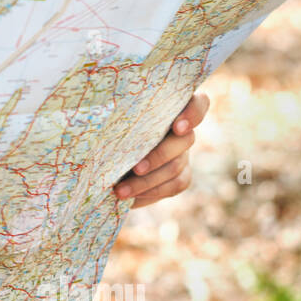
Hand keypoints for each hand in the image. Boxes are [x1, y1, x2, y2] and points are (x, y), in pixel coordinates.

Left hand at [113, 91, 209, 209]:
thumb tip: (102, 115)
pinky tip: (130, 198)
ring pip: (176, 167)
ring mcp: (183, 153)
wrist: (105, 158)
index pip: (198, 102)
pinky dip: (151, 192)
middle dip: (160, 155)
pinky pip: (175, 186)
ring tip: (120, 190)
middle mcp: (182, 129)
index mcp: (169, 106)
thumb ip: (113, 115)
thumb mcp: (108, 118)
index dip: (194, 113)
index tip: (177, 128)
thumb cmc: (105, 128)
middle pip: (186, 139)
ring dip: (147, 181)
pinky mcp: (181, 175)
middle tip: (136, 168)